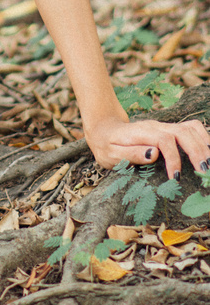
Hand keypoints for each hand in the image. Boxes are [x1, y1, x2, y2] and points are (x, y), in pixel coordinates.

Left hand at [85, 115, 209, 179]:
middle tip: (204, 173)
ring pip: (190, 128)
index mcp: (141, 133)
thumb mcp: (111, 154)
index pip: (164, 140)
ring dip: (203, 145)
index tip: (176, 178)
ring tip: (208, 166)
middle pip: (183, 132)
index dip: (173, 158)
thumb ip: (131, 154)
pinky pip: (191, 128)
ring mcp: (164, 126)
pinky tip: (207, 153)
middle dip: (196, 152)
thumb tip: (154, 154)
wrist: (105, 128)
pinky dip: (203, 138)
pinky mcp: (169, 129)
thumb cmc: (107, 145)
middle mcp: (156, 126)